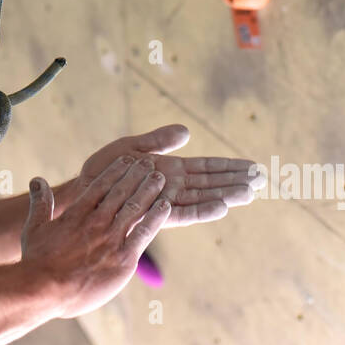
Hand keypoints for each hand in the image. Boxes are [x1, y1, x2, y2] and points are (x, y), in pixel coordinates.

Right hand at [20, 156, 169, 319]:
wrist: (44, 290)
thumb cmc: (37, 261)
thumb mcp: (34, 228)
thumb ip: (41, 202)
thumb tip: (36, 179)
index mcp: (77, 213)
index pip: (100, 185)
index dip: (115, 170)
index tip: (127, 159)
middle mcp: (97, 222)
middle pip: (121, 192)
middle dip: (136, 175)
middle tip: (150, 163)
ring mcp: (111, 239)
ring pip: (135, 208)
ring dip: (149, 191)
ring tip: (160, 178)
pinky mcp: (123, 259)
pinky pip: (144, 234)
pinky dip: (156, 218)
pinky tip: (166, 206)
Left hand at [74, 124, 262, 226]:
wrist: (82, 188)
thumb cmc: (104, 170)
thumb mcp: (133, 147)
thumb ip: (159, 140)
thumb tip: (187, 132)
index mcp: (170, 170)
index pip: (206, 168)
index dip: (229, 167)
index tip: (253, 166)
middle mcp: (172, 187)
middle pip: (211, 183)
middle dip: (235, 181)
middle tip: (262, 179)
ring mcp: (165, 200)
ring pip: (203, 198)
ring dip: (226, 195)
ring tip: (251, 192)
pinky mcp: (155, 211)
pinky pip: (183, 212)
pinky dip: (203, 210)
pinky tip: (222, 206)